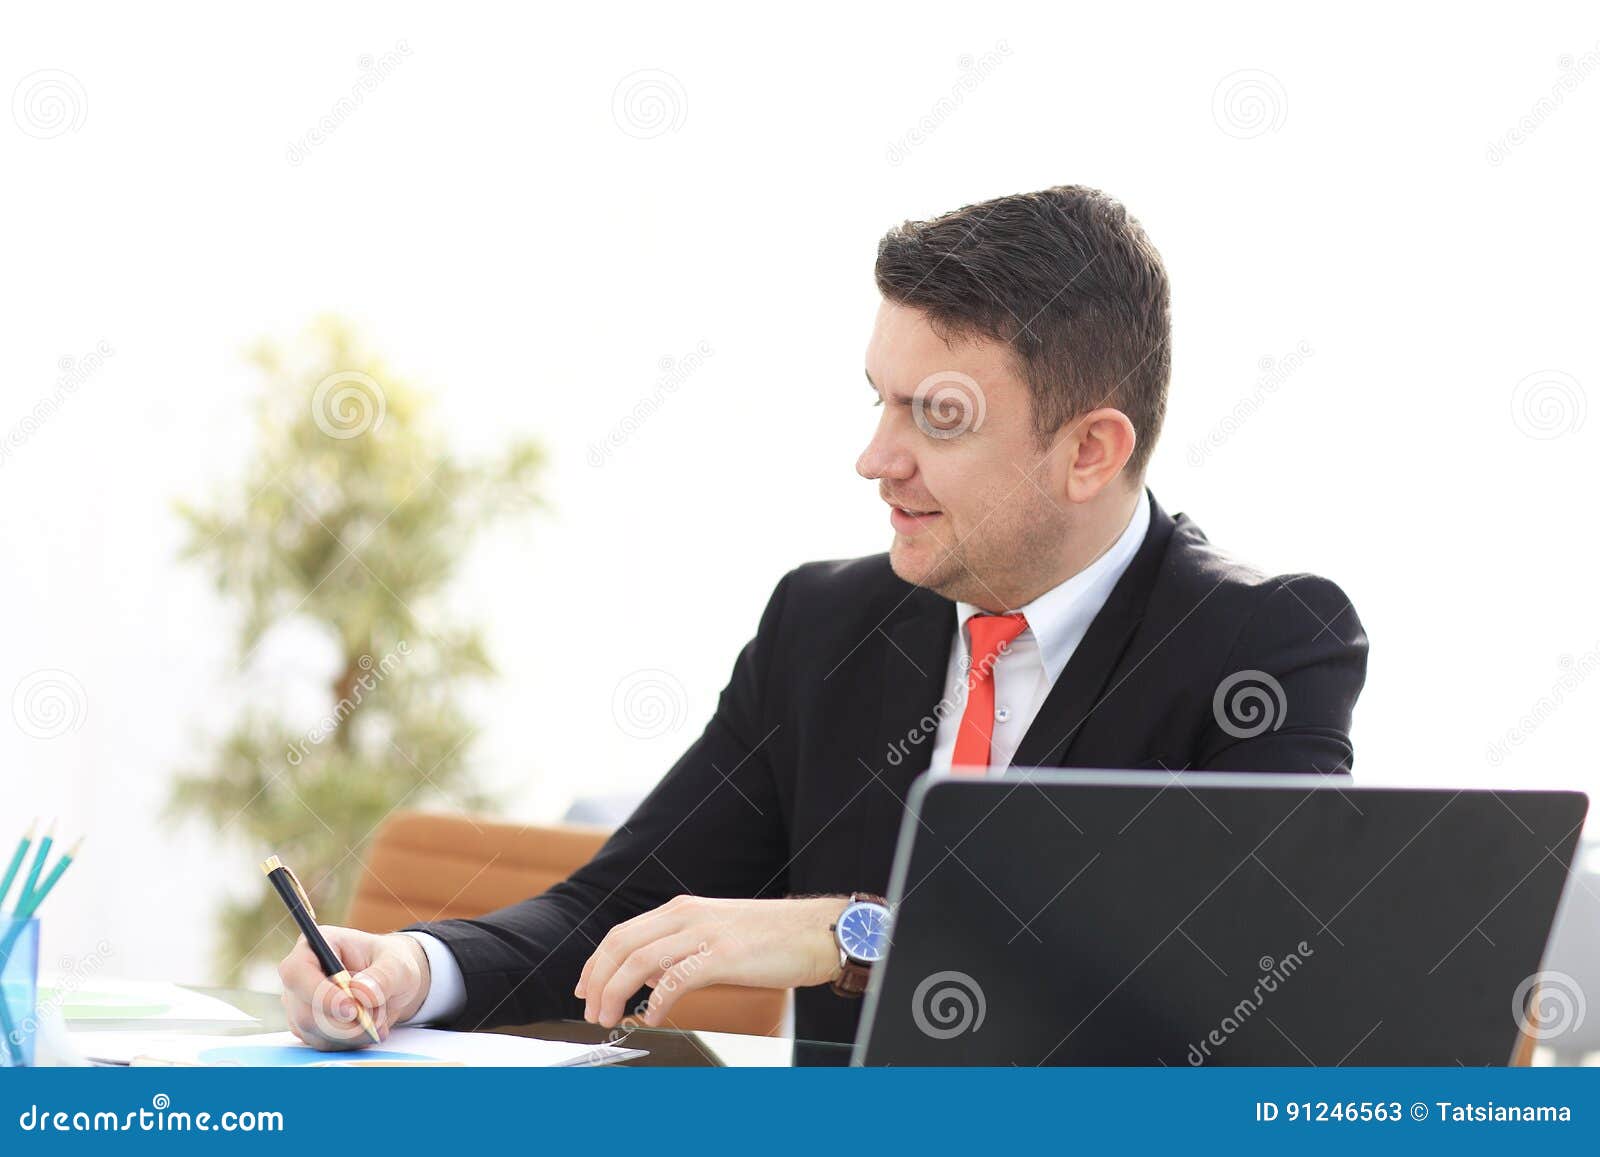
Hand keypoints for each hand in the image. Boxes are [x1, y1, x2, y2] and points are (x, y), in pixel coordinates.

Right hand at [277, 926, 431, 1050]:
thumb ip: (383, 977)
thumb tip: (360, 992)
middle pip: (303, 1011)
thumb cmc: (392, 964)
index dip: (319, 993)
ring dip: (351, 1034)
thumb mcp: (398, 965)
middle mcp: (300, 975)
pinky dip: (349, 1042)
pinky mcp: (307, 1026)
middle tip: (376, 1022)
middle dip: (343, 1024)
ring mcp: (299, 1003)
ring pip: (313, 1032)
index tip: (351, 1010)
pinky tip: (369, 1028)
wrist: (393, 983)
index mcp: (316, 945)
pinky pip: (322, 1044)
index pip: (297, 971)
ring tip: (379, 1018)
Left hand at [574, 895, 848, 1028]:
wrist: (817, 932)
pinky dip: (658, 1001)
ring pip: (640, 960)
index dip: (596, 962)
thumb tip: (647, 976)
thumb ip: (679, 950)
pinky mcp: (725, 956)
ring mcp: (705, 934)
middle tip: (591, 1010)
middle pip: (622, 944)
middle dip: (598, 980)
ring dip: (616, 992)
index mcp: (682, 911)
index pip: (622, 933)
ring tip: (610, 1017)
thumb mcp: (714, 935)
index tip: (585, 988)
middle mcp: (687, 916)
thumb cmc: (771, 938)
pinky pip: (678, 979)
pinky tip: (653, 1017)